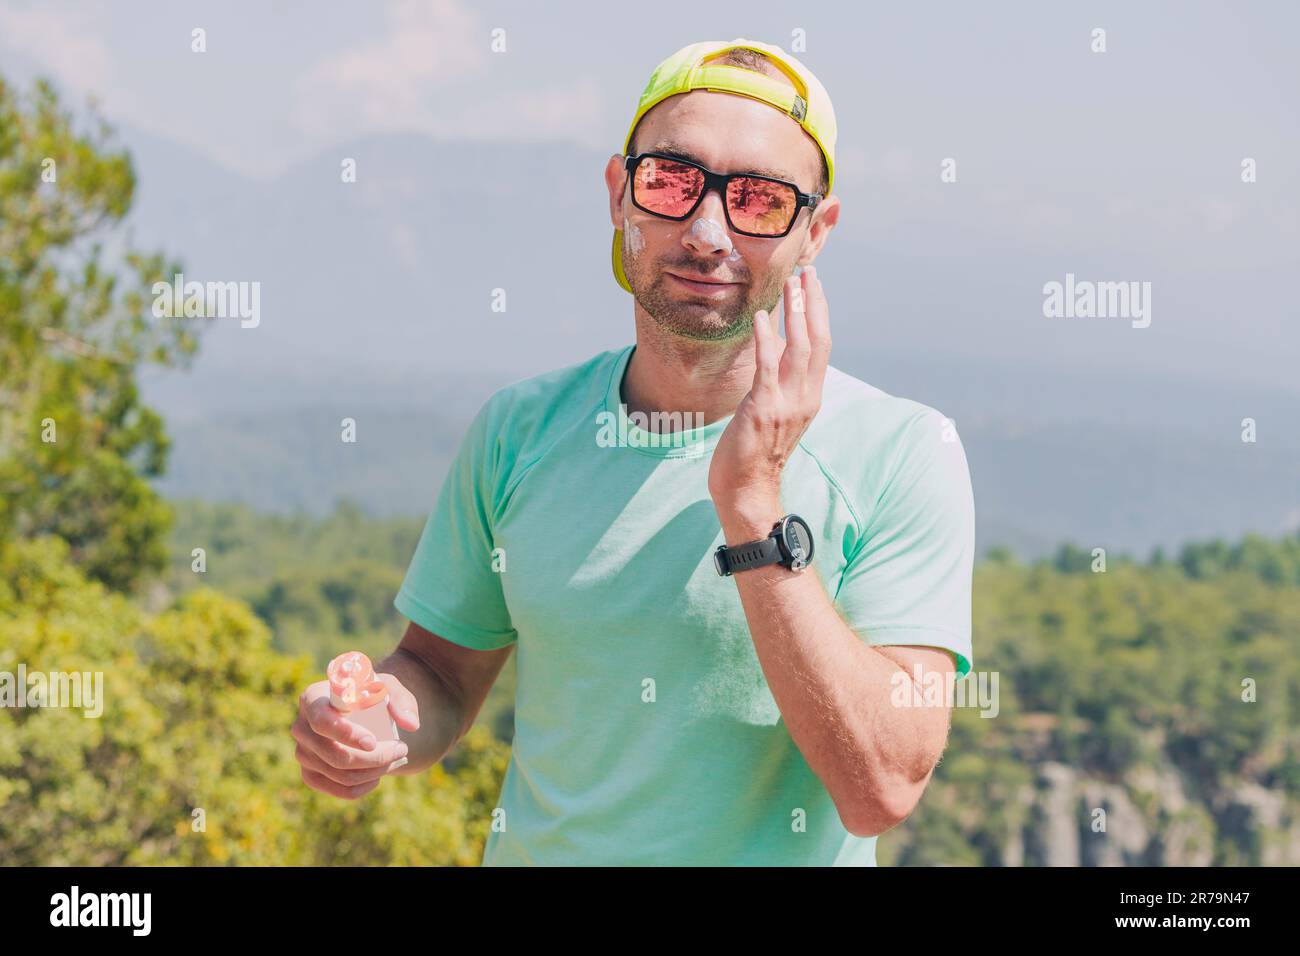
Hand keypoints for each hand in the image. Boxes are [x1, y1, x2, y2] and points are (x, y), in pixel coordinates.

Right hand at [291, 673, 417, 799]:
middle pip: (335, 755)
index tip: (373, 742)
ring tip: (394, 759)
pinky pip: (335, 789)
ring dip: (373, 772)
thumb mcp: (387, 687)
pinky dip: (361, 788)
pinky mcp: (309, 773)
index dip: (346, 735)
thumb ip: (402, 701)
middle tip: (401, 749)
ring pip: (339, 774)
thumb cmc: (370, 694)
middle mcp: (301, 727)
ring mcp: (302, 753)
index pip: (322, 722)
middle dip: (374, 758)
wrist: (358, 711)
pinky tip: (376, 777)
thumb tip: (411, 725)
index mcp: (312, 698)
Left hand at [708, 266, 829, 527]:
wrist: (747, 490)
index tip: (814, 283)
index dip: (819, 312)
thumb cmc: (755, 452)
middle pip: (817, 340)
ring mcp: (786, 404)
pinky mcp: (762, 409)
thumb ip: (778, 378)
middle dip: (814, 303)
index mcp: (810, 396)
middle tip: (807, 271)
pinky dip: (765, 339)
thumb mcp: (774, 409)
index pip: (822, 345)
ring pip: (799, 349)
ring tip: (791, 283)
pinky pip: (767, 367)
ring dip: (795, 313)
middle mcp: (805, 397)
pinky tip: (759, 317)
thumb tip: (773, 342)